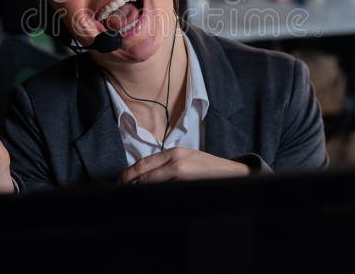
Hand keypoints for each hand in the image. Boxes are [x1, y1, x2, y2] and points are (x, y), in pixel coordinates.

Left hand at [119, 147, 249, 184]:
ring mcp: (183, 175)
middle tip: (122, 192)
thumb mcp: (187, 158)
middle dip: (131, 184)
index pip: (144, 163)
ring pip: (153, 185)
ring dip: (142, 192)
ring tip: (135, 197)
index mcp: (174, 153)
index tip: (121, 181)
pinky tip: (154, 201)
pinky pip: (167, 194)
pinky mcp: (189, 186)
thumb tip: (144, 176)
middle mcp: (177, 161)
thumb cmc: (208, 168)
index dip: (129, 173)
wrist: (234, 174)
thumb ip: (167, 164)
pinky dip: (157, 197)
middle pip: (145, 174)